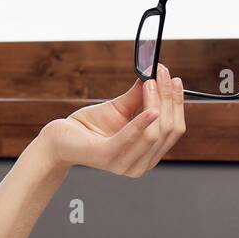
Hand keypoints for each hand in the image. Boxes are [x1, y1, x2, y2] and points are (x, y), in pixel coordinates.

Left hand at [44, 62, 185, 175]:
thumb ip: (141, 95)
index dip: (176, 104)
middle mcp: (141, 165)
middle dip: (168, 100)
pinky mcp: (107, 157)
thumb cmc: (91, 126)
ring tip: (152, 83)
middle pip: (168, 131)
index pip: (174, 130)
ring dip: (156, 104)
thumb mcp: (122, 108)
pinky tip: (150, 109)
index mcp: (149, 155)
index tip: (175, 79)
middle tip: (163, 75)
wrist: (62, 137)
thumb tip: (156, 73)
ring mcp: (125, 164)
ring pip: (154, 134)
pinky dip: (142, 122)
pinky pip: (132, 138)